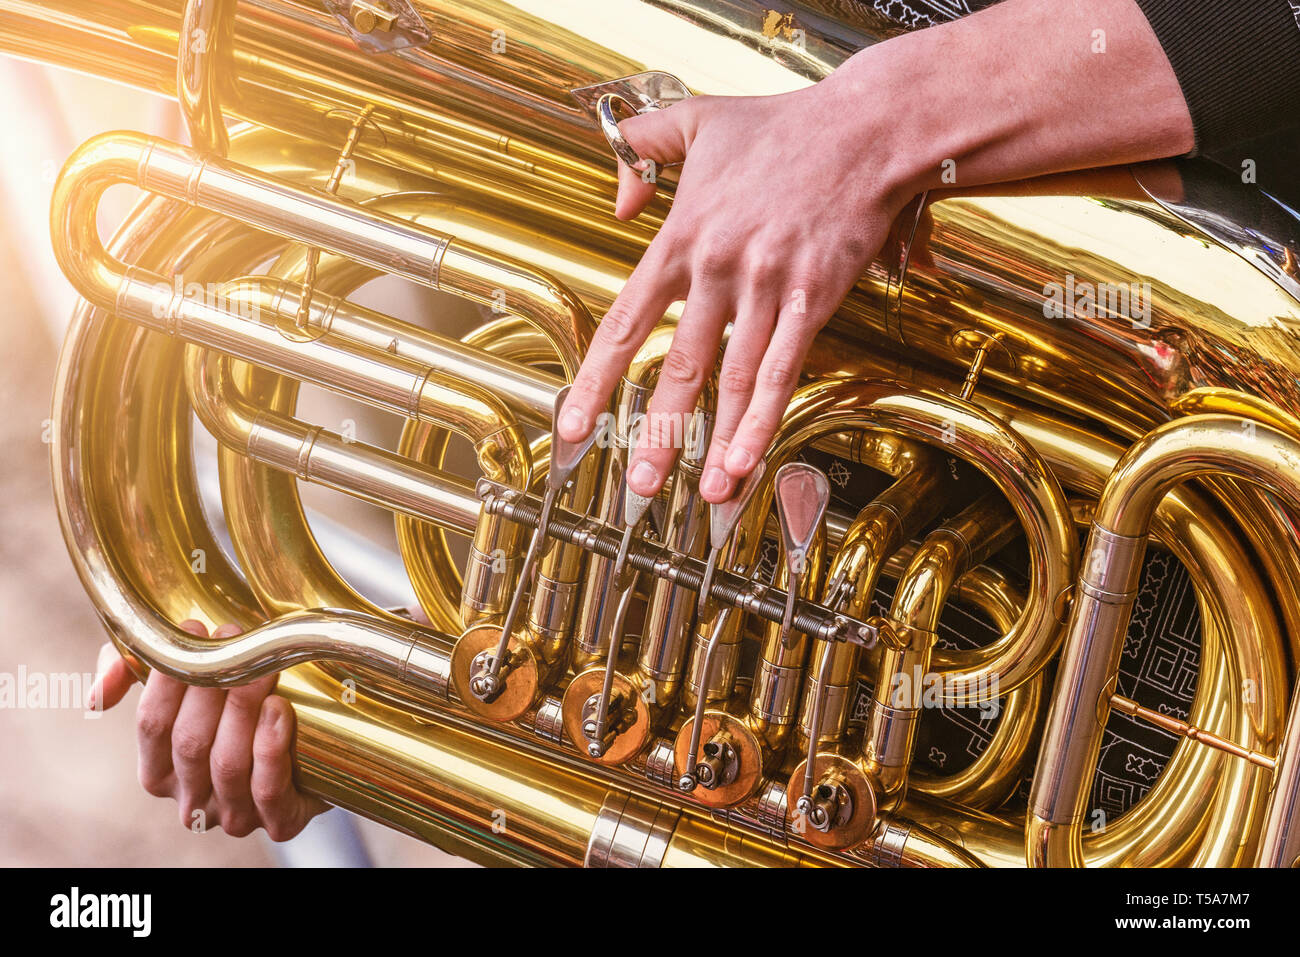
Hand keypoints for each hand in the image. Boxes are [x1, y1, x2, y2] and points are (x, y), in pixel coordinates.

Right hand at [87, 620, 327, 840]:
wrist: (318, 745)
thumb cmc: (237, 709)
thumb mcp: (182, 687)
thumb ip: (129, 674)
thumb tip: (98, 694)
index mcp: (159, 771)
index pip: (151, 725)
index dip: (170, 678)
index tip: (194, 630)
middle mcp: (192, 800)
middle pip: (191, 743)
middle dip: (212, 687)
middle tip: (235, 642)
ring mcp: (234, 815)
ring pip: (228, 764)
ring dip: (244, 710)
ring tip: (264, 667)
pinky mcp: (280, 821)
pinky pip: (268, 791)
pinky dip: (270, 749)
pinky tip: (279, 711)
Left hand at [556, 0, 1191, 504]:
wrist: (866, 127)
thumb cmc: (785, 126)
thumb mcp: (697, 119)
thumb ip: (642, 150)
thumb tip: (619, 201)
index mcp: (683, 237)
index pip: (627, 321)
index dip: (598, 379)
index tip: (576, 423)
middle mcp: (718, 269)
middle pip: (679, 366)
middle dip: (660, 432)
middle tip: (642, 483)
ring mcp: (767, 286)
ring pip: (735, 379)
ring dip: (718, 441)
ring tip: (706, 492)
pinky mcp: (814, 296)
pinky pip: (785, 368)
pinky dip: (765, 417)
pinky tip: (751, 456)